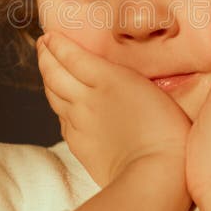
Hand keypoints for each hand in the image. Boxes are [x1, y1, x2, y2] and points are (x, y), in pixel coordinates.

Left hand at [36, 31, 190, 188]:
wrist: (152, 174)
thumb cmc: (168, 132)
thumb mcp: (155, 92)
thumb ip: (131, 81)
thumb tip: (117, 78)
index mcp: (109, 79)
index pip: (73, 56)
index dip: (58, 44)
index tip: (50, 35)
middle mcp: (87, 97)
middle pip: (55, 72)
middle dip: (46, 56)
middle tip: (42, 44)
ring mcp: (79, 122)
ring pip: (53, 94)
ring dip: (46, 76)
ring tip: (45, 64)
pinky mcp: (78, 143)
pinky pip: (61, 118)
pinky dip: (56, 104)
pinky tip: (59, 100)